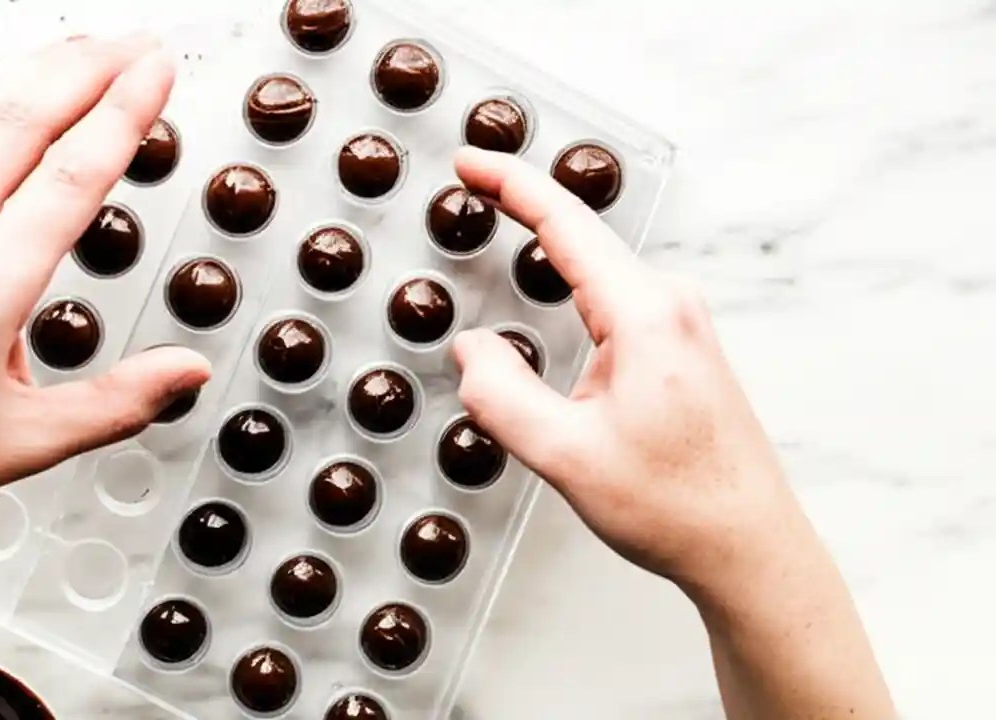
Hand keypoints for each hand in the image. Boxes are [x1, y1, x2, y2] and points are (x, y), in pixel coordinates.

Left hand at [0, 34, 208, 542]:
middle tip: (137, 44)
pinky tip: (11, 88)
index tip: (154, 75)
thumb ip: (117, 403)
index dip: (121, 116)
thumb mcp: (24, 444)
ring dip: (38, 70)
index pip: (67, 179)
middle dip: (87, 68)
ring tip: (88, 47)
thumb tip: (184, 374)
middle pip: (20, 121)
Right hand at [452, 146, 795, 594]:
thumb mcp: (565, 456)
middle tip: (471, 179)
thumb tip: (472, 348)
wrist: (749, 546)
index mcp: (644, 315)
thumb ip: (501, 395)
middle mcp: (671, 305)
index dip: (510, 183)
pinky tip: (553, 288)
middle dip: (523, 202)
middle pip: (583, 234)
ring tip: (502, 215)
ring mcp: (684, 324)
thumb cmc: (674, 505)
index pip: (565, 224)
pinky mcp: (684, 346)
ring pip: (599, 268)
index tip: (469, 161)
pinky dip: (573, 280)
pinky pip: (616, 295)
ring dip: (548, 244)